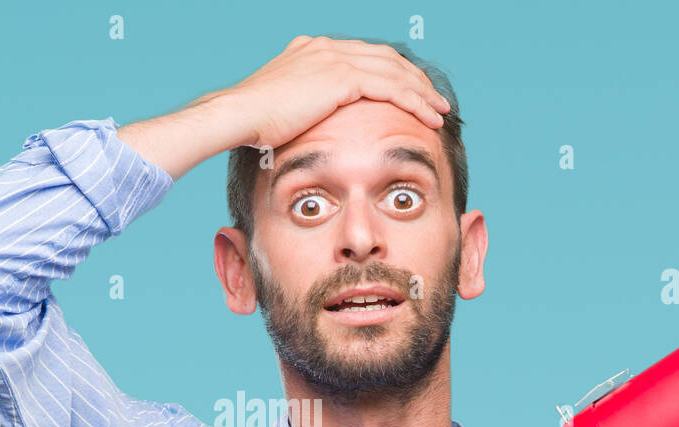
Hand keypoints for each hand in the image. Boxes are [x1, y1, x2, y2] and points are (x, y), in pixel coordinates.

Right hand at [220, 35, 451, 150]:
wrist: (238, 115)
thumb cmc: (250, 123)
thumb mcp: (279, 108)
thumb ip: (300, 107)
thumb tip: (306, 126)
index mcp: (313, 51)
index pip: (364, 57)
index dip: (391, 75)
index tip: (408, 93)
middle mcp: (327, 48)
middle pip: (386, 58)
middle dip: (414, 80)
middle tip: (435, 100)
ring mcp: (334, 59)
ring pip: (394, 72)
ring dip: (422, 92)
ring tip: (441, 111)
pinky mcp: (342, 77)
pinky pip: (390, 88)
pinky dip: (414, 102)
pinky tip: (430, 116)